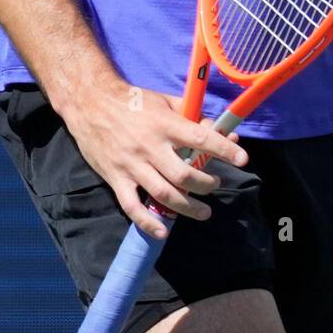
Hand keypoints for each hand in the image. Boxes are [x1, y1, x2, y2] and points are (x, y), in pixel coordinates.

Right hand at [62, 82, 248, 239]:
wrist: (90, 102)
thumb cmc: (133, 100)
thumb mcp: (165, 100)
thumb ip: (192, 116)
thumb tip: (220, 130)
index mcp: (164, 124)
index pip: (200, 139)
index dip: (223, 150)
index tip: (242, 160)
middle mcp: (149, 146)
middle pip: (184, 174)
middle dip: (206, 184)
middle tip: (215, 184)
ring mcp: (131, 165)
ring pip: (163, 194)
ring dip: (188, 207)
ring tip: (204, 211)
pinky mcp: (115, 179)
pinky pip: (132, 207)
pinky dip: (148, 223)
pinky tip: (164, 231)